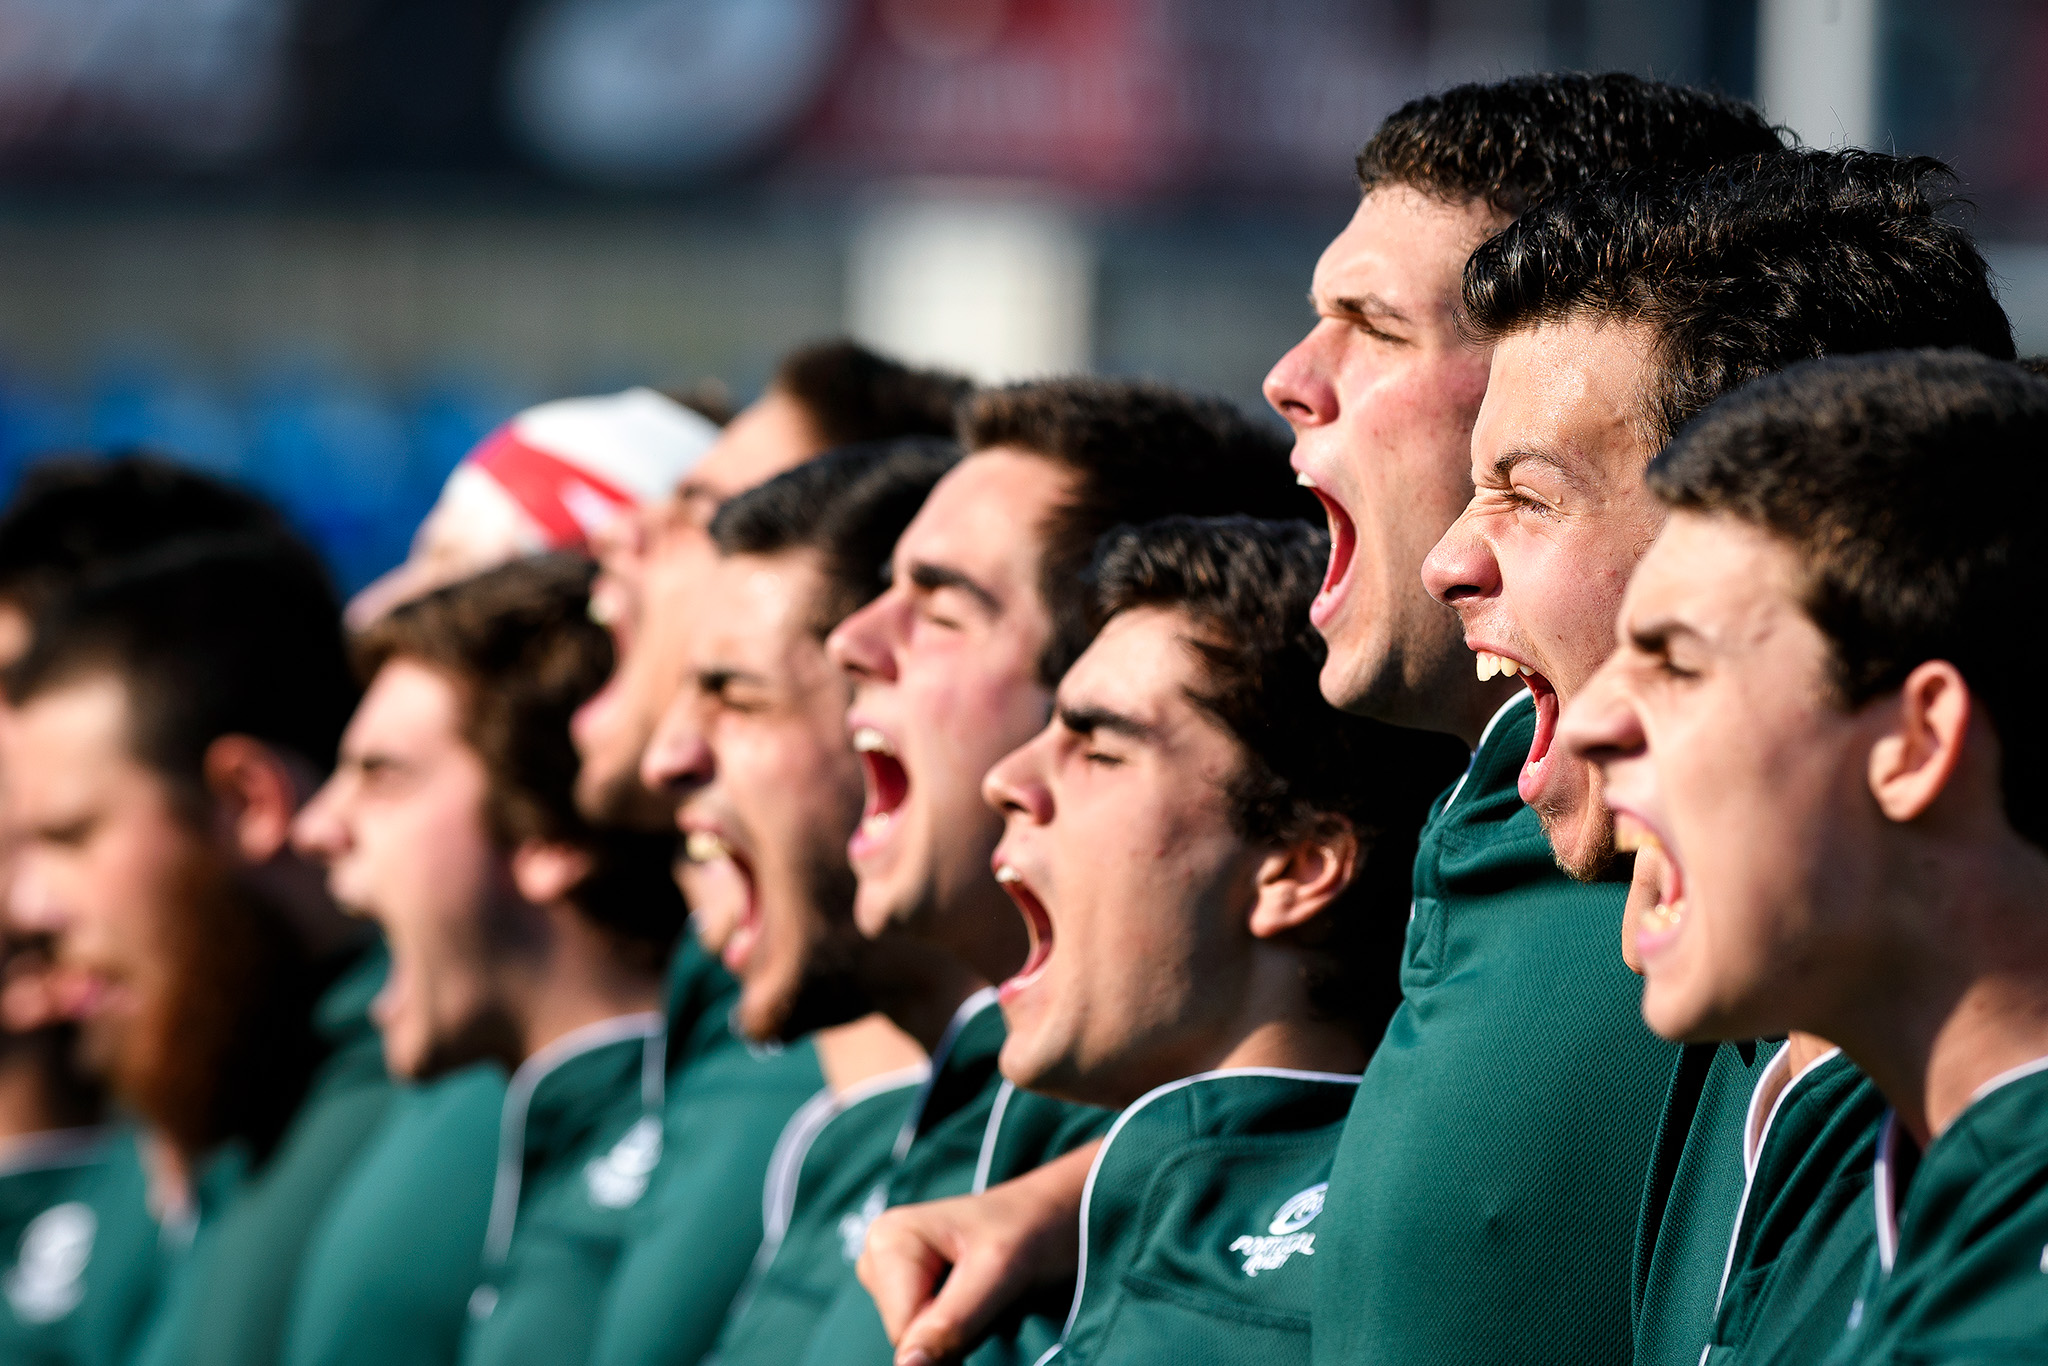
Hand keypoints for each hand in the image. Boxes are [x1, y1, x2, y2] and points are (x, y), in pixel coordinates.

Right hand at [857, 1140, 1098, 1365]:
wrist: (1059, 1216)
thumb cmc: (1034, 1232)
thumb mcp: (999, 1276)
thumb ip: (951, 1324)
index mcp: (888, 1240)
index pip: (903, 1331)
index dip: (950, 1335)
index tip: (990, 1301)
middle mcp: (879, 1257)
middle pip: (908, 1338)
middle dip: (956, 1332)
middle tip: (993, 1293)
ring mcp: (893, 1276)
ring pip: (920, 1345)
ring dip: (964, 1332)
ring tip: (990, 1291)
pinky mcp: (912, 1292)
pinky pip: (931, 1339)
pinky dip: (964, 1331)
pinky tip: (982, 1299)